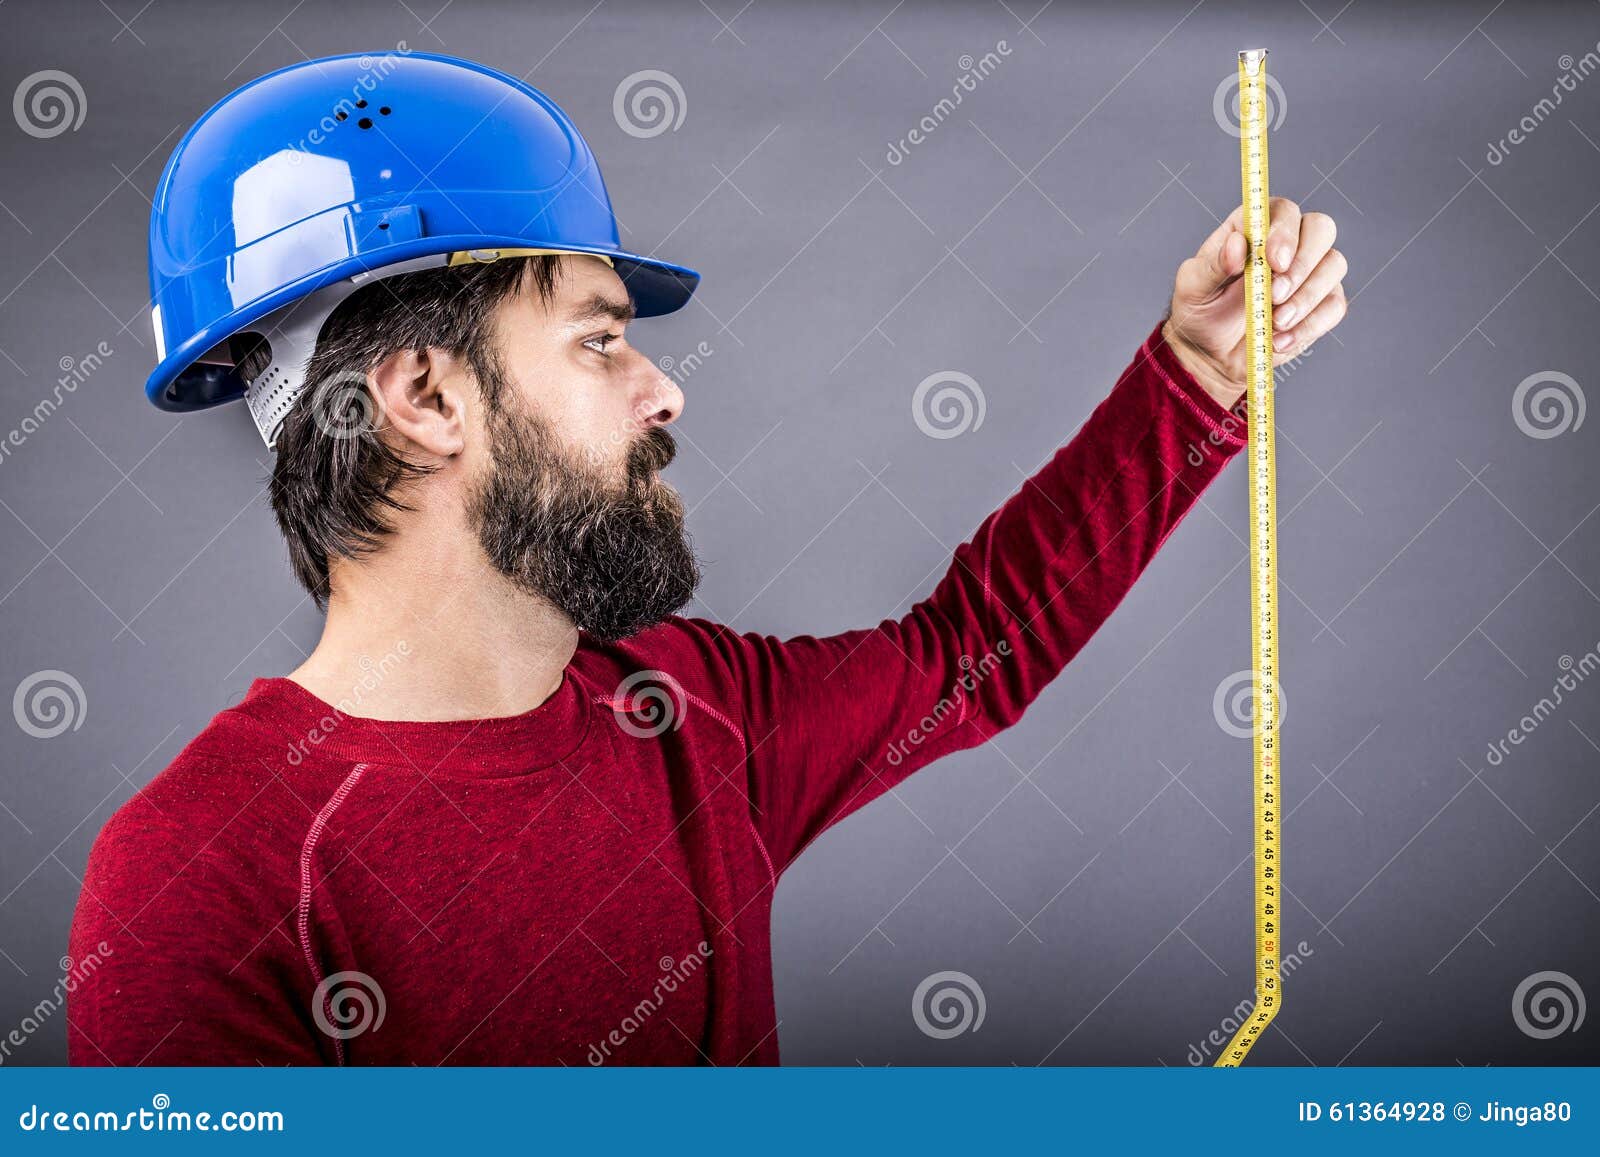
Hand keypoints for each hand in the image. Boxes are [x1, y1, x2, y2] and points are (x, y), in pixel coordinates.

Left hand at [1162, 199, 1347, 409]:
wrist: (1211, 354)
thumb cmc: (1201, 311)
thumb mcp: (1193, 288)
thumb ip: (1212, 264)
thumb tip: (1236, 244)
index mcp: (1255, 228)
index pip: (1282, 211)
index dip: (1284, 231)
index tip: (1273, 261)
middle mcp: (1290, 243)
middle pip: (1321, 229)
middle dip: (1302, 262)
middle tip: (1275, 294)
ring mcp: (1311, 272)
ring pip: (1334, 266)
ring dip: (1305, 297)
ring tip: (1273, 323)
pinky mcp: (1323, 303)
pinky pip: (1334, 306)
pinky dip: (1309, 325)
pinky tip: (1280, 340)